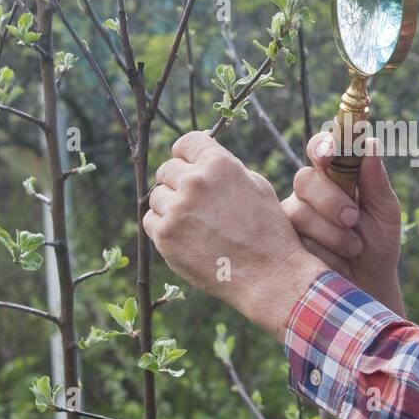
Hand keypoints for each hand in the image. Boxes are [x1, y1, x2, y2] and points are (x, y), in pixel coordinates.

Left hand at [145, 131, 325, 336]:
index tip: (187, 164)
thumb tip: (199, 161)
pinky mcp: (165, 236)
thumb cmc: (268, 231)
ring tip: (194, 224)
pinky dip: (163, 228)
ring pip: (156, 197)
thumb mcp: (256, 186)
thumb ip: (224, 169)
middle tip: (194, 203)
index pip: (186, 143)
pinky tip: (185, 237)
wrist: (269, 275)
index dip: (186, 154)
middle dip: (178, 182)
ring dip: (170, 206)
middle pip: (166, 170)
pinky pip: (150, 221)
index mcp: (219, 165)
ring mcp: (177, 210)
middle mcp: (195, 182)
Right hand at [282, 131, 404, 315]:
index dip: (322, 145)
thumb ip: (376, 181)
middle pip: (305, 179)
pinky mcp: (282, 243)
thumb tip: (371, 143)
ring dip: (330, 232)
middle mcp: (310, 193)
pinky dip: (320, 250)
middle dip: (330, 199)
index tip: (330, 152)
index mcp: (335, 177)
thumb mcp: (385, 213)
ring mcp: (292, 217)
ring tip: (354, 248)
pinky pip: (291, 239)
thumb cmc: (378, 246)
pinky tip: (334, 262)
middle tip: (353, 218)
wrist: (367, 289)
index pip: (321, 149)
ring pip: (298, 211)